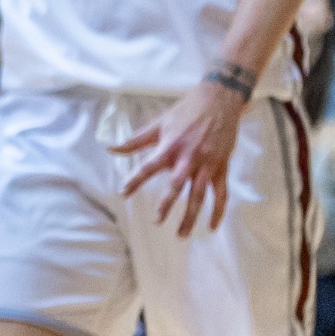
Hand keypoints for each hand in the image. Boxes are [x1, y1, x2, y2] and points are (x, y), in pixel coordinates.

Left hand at [110, 80, 246, 236]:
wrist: (219, 101)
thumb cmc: (185, 111)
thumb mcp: (159, 123)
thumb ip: (136, 140)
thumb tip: (112, 149)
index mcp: (171, 146)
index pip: (149, 166)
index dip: (135, 180)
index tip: (123, 193)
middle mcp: (190, 157)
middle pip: (177, 185)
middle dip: (166, 204)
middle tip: (157, 221)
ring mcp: (208, 164)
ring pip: (199, 195)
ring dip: (191, 216)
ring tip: (181, 234)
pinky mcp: (222, 168)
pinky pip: (221, 194)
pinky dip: (218, 211)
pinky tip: (212, 227)